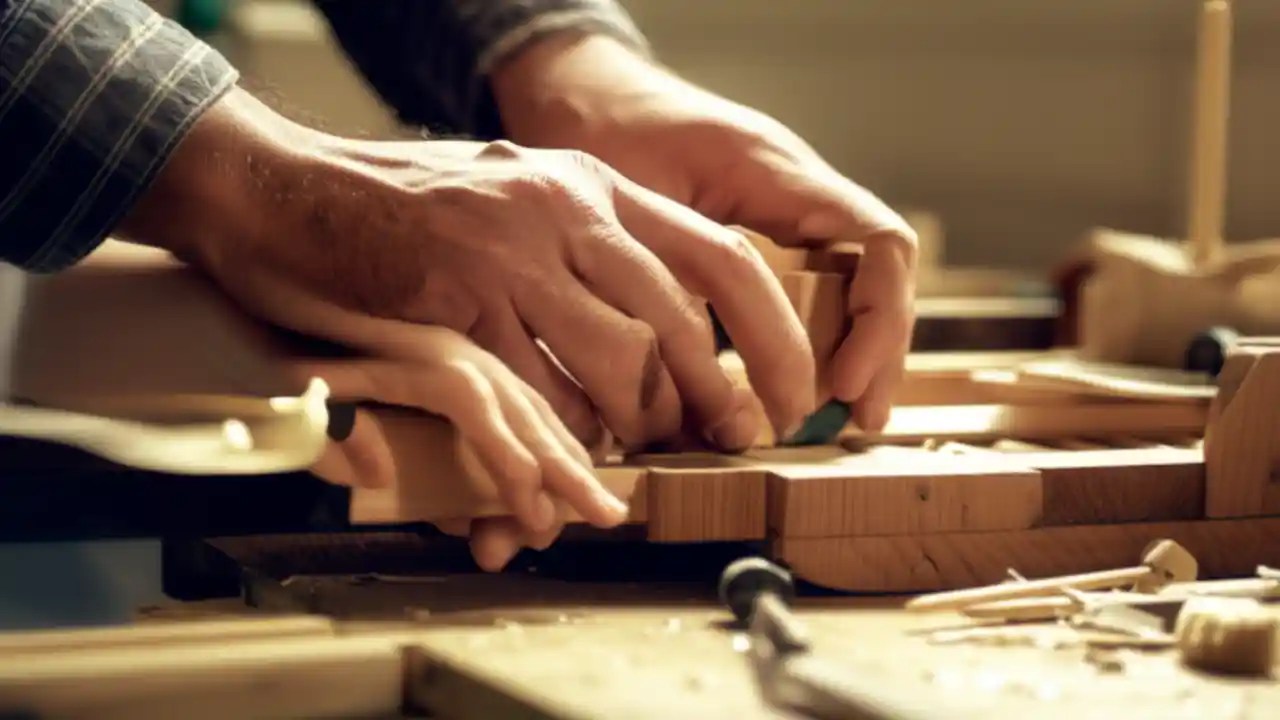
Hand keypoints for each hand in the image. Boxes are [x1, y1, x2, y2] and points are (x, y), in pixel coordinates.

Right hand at [116, 86, 813, 536]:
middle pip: (674, 322)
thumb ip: (579, 251)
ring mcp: (509, 249)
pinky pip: (531, 389)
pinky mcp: (452, 298)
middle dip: (707, 400)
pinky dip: (549, 442)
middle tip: (720, 445)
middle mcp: (562, 206)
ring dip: (625, 430)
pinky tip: (550, 470)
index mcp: (590, 183)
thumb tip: (651, 330)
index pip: (719, 258)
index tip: (778, 393)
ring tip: (622, 467)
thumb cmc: (398, 204)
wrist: (278, 187)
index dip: (768, 334)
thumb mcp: (511, 198)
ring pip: (613, 362)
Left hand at [494, 35, 917, 429]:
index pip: (878, 243)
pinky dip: (811, 339)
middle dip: (877, 352)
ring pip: (853, 286)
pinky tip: (789, 388)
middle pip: (880, 275)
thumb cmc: (602, 131)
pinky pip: (813, 287)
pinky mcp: (764, 233)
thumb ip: (670, 268)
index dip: (879, 320)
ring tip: (831, 419)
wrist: (583, 96)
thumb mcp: (631, 196)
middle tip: (852, 423)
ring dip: (850, 352)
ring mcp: (787, 212)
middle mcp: (799, 191)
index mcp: (779, 174)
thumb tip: (692, 364)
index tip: (843, 384)